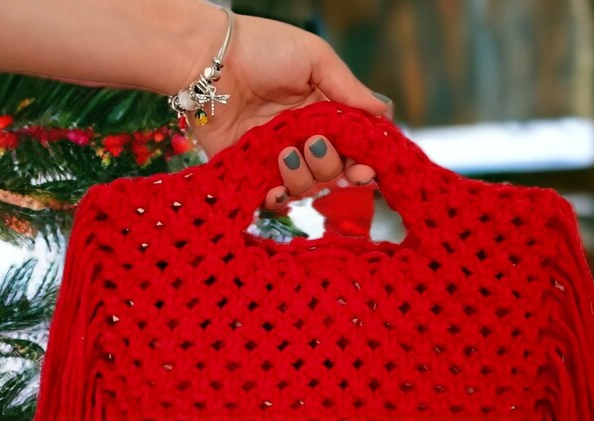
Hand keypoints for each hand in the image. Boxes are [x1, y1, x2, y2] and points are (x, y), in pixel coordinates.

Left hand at [185, 13, 388, 209]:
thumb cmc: (262, 49)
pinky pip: (273, 199)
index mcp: (324, 113)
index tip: (365, 168)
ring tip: (285, 152)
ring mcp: (278, 158)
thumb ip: (349, 89)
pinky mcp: (251, 171)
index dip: (363, 162)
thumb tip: (385, 113)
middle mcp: (304, 139)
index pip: (354, 147)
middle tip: (314, 144)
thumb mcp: (314, 58)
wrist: (209, 60)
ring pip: (307, 188)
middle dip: (331, 166)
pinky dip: (277, 198)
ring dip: (303, 176)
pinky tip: (274, 184)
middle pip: (334, 172)